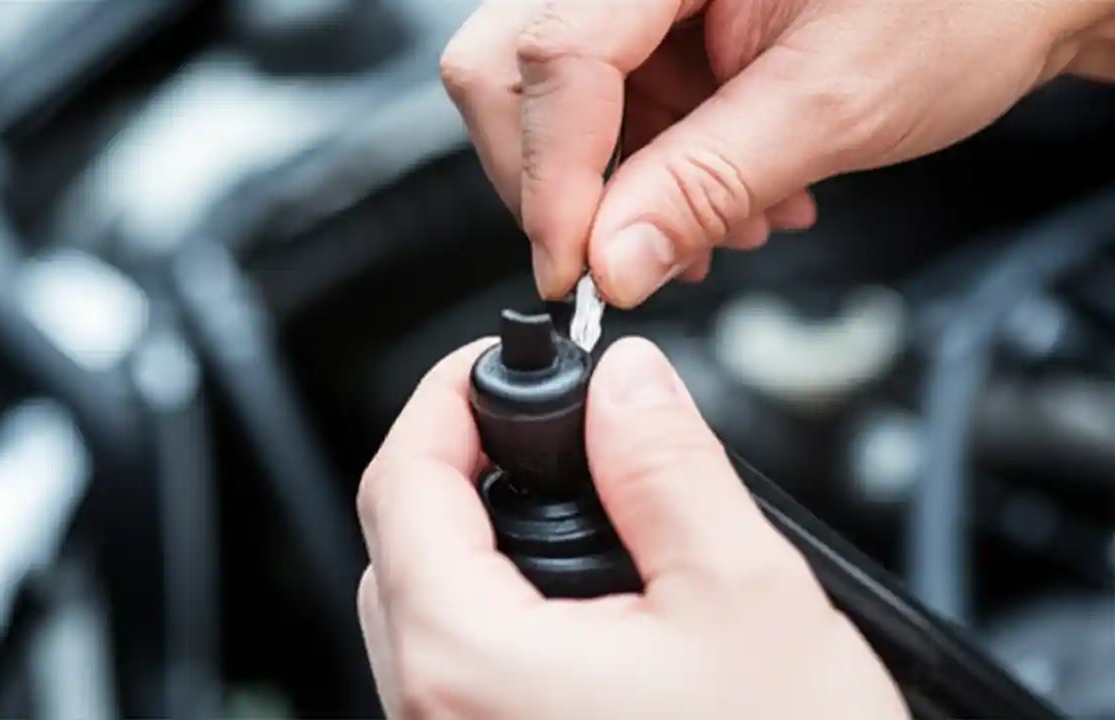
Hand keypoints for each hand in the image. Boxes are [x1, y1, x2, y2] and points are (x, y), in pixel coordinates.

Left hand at [356, 337, 906, 717]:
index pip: (401, 484)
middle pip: (398, 544)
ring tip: (562, 502)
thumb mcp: (742, 597)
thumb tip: (627, 385)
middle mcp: (437, 717)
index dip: (441, 401)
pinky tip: (571, 599)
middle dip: (455, 463)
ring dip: (473, 538)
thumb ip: (667, 467)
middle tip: (531, 426)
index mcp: (471, 662)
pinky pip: (456, 669)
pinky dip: (492, 608)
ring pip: (424, 609)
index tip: (490, 369)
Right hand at [440, 0, 1114, 305]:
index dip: (553, 179)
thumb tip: (610, 264)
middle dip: (564, 184)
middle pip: (515, 69)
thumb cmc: (963, 1)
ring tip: (721, 224)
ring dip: (617, 189)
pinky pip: (605, 104)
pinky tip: (721, 194)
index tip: (575, 272)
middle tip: (627, 256)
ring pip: (550, 97)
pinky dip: (648, 169)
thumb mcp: (829, 106)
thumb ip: (702, 185)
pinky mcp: (655, 20)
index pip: (556, 58)